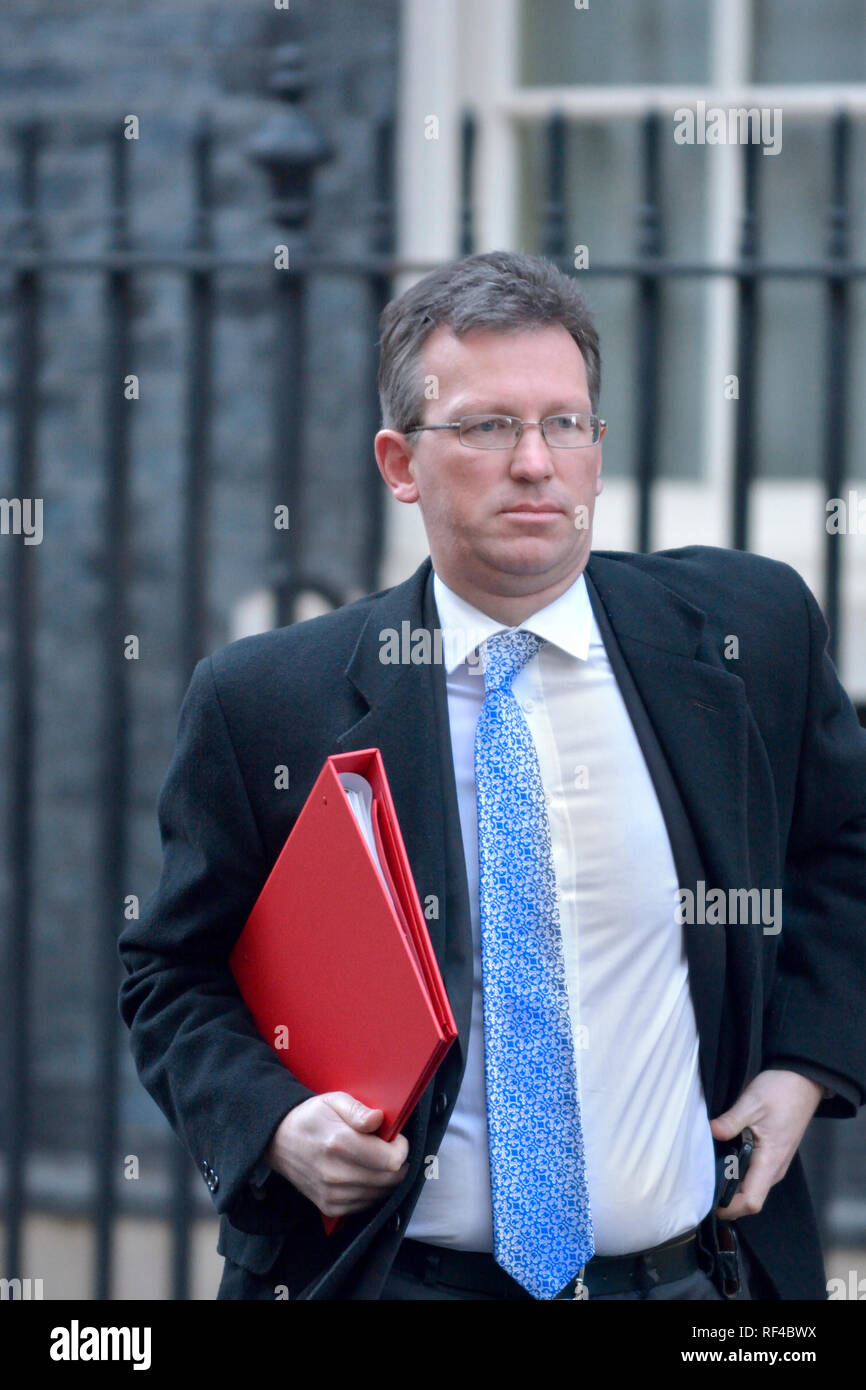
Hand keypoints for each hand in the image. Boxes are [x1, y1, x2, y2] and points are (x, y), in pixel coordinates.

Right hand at [265, 1092, 409, 1218]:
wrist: (278, 1141)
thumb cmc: (311, 1117)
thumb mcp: (334, 1100)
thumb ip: (358, 1110)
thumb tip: (379, 1120)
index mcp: (339, 1143)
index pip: (391, 1161)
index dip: (401, 1148)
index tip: (395, 1138)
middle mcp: (335, 1174)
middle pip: (389, 1180)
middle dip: (398, 1164)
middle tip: (389, 1148)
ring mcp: (332, 1195)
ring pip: (380, 1194)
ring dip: (386, 1178)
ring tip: (375, 1160)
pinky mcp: (330, 1207)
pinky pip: (366, 1205)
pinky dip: (372, 1191)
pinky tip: (364, 1174)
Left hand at [710, 1069, 823, 1220]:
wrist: (803, 1082)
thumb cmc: (781, 1092)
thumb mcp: (752, 1102)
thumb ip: (731, 1121)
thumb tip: (711, 1132)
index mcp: (770, 1161)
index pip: (752, 1201)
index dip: (729, 1207)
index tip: (706, 1200)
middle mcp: (774, 1169)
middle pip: (750, 1200)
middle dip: (725, 1200)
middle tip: (698, 1186)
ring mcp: (774, 1163)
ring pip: (751, 1188)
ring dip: (730, 1188)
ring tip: (705, 1175)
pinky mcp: (771, 1155)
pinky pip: (753, 1175)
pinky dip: (737, 1175)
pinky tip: (720, 1161)